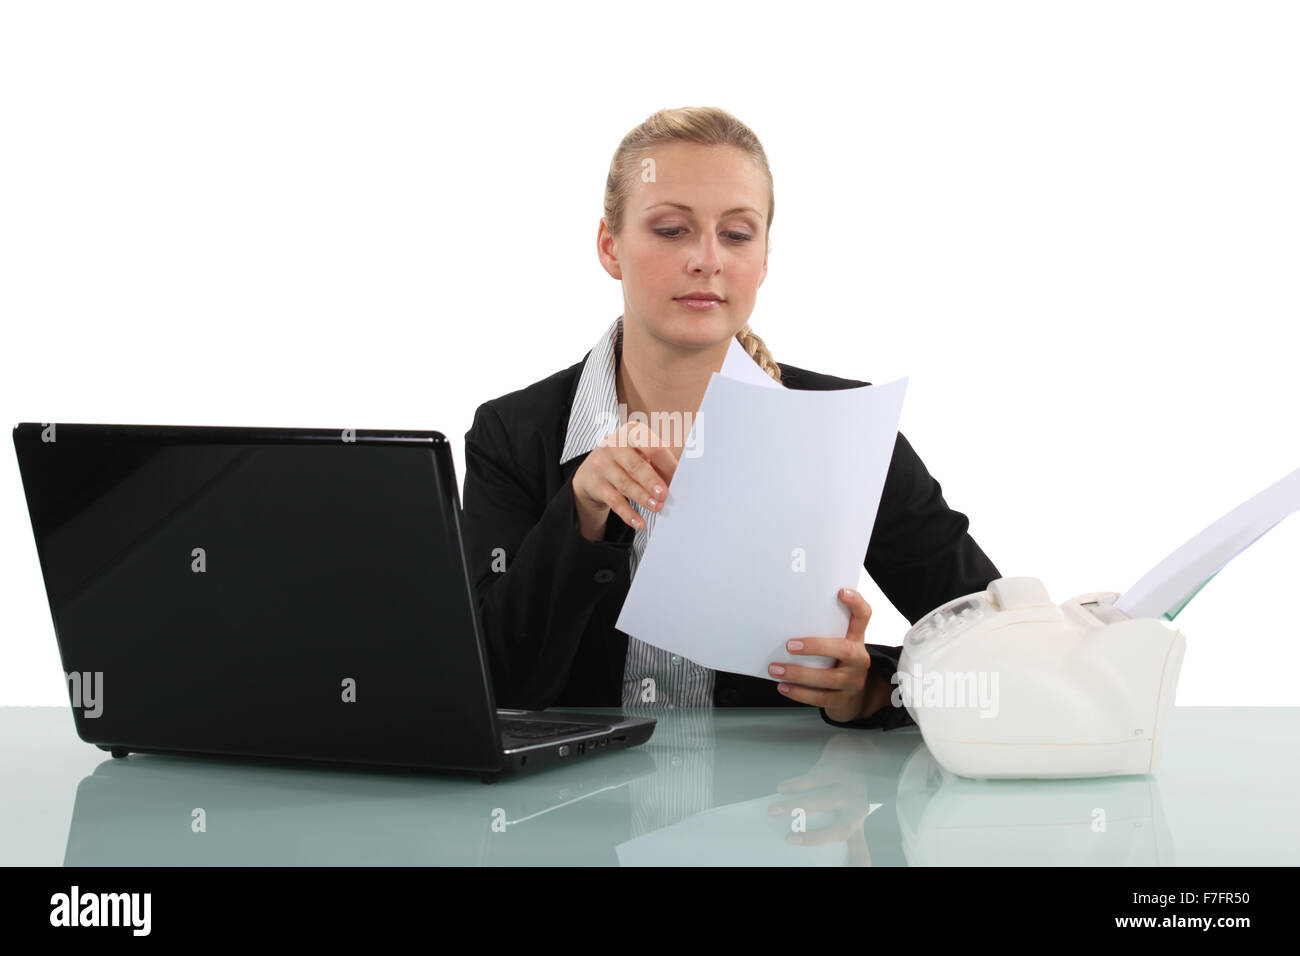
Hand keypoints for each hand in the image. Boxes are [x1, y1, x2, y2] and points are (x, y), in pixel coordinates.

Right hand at [571, 420, 678, 541]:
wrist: (591, 471)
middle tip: (664, 494)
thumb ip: (658, 464)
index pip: (652, 447)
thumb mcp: (640, 455)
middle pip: (636, 465)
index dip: (666, 464)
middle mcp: (613, 444)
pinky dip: (628, 513)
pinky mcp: (594, 483)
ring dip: (642, 497)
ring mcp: (601, 464)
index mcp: (631, 433)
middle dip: (651, 481)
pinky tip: (639, 522)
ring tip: (657, 507)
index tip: (678, 478)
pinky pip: (614, 501)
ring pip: (625, 483)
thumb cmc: (625, 461)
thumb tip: (677, 480)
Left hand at [770, 588, 889, 722]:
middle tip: (789, 645)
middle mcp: (859, 659)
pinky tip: (783, 686)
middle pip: (843, 649)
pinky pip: (820, 698)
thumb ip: (823, 632)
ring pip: (827, 678)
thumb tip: (786, 618)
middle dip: (815, 646)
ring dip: (798, 674)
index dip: (856, 603)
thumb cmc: (838, 664)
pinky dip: (798, 693)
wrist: (854, 700)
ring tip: (776, 669)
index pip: (863, 616)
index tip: (841, 592)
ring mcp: (853, 681)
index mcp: (856, 640)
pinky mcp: (843, 700)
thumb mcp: (837, 645)